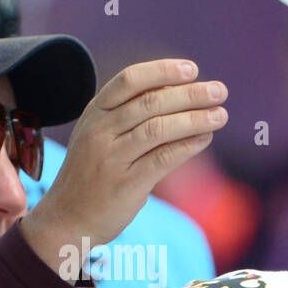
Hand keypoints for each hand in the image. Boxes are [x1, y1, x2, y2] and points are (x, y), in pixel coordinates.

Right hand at [22, 59, 226, 267]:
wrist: (67, 218)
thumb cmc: (91, 173)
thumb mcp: (98, 135)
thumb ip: (128, 114)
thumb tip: (178, 92)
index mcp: (95, 113)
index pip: (129, 80)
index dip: (162, 71)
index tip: (191, 69)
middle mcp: (100, 131)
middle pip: (150, 102)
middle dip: (190, 94)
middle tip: (219, 91)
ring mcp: (111, 158)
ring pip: (159, 129)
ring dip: (195, 119)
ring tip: (220, 115)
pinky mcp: (125, 184)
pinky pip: (162, 159)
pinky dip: (187, 146)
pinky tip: (205, 138)